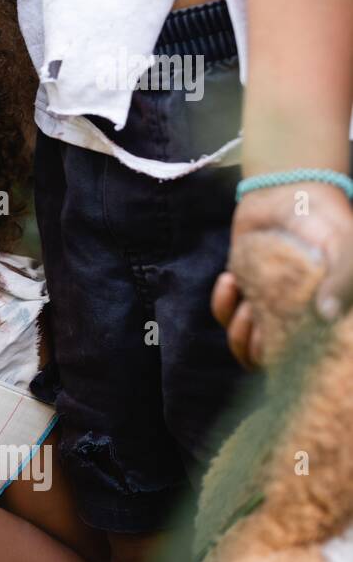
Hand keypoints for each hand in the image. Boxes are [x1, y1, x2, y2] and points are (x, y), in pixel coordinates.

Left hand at [211, 182, 352, 367]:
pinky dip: (222, 304)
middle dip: (258, 349)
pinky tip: (230, 281)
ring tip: (245, 301)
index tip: (287, 350)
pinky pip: (225, 315)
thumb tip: (325, 314)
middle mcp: (299, 323)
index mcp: (327, 322)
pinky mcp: (244, 293)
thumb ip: (346, 278)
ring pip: (245, 345)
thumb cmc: (328, 222)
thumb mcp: (346, 247)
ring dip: (238, 331)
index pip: (313, 365)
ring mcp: (269, 309)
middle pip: (271, 364)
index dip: (297, 370)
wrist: (291, 192)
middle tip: (259, 318)